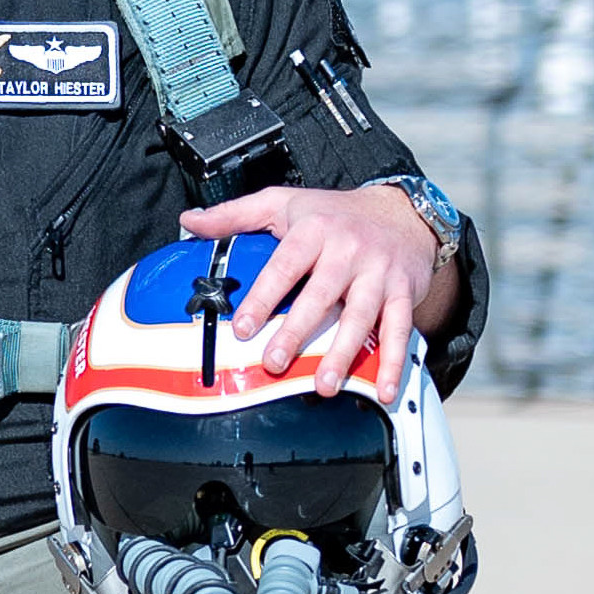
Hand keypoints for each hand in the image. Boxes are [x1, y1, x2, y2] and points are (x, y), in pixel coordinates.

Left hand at [179, 185, 456, 402]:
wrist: (403, 212)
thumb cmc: (333, 212)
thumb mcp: (283, 202)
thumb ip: (235, 214)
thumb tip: (189, 221)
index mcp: (314, 231)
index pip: (284, 266)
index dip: (263, 297)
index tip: (243, 329)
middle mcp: (348, 250)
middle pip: (321, 295)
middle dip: (298, 331)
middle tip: (276, 363)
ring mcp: (378, 273)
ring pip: (361, 316)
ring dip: (343, 353)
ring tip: (323, 386)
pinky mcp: (404, 292)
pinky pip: (401, 329)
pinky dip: (395, 362)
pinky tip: (384, 391)